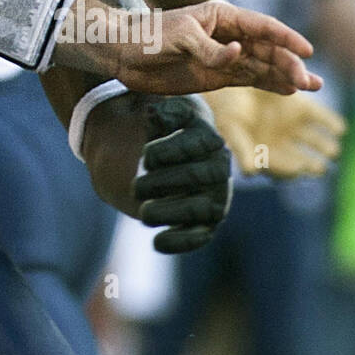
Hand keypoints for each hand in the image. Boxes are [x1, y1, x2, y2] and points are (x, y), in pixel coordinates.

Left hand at [63, 0, 320, 95]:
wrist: (121, 53)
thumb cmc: (147, 35)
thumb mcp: (178, 37)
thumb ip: (209, 48)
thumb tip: (239, 53)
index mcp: (221, 17)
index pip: (261, 26)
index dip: (286, 38)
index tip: (306, 51)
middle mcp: (227, 36)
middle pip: (266, 49)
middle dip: (289, 63)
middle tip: (308, 81)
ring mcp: (222, 57)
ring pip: (261, 65)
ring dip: (284, 75)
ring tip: (311, 87)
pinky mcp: (213, 75)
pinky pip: (247, 79)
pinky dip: (267, 84)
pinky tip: (285, 91)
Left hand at [135, 97, 232, 253]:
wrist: (172, 154)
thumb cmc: (166, 131)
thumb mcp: (165, 114)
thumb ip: (163, 111)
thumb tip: (154, 112)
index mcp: (209, 138)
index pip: (197, 143)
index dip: (170, 150)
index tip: (147, 155)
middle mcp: (218, 169)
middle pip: (198, 176)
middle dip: (164, 182)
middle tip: (136, 187)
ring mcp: (215, 197)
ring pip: (201, 209)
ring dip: (169, 212)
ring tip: (142, 213)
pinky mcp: (206, 223)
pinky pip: (200, 236)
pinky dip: (180, 242)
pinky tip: (157, 242)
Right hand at [203, 88, 345, 176]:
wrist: (234, 71)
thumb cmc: (227, 103)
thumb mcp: (231, 125)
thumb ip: (242, 148)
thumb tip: (249, 174)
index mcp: (262, 151)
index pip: (279, 168)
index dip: (289, 170)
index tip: (297, 168)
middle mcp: (280, 142)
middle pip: (301, 159)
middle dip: (311, 165)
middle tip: (318, 167)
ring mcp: (292, 126)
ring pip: (314, 142)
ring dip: (325, 147)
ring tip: (331, 151)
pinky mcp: (303, 108)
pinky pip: (322, 119)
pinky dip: (331, 124)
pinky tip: (339, 130)